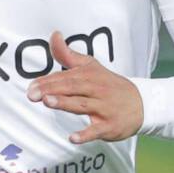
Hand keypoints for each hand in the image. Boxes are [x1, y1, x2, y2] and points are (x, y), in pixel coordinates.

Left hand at [26, 30, 143, 143]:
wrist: (142, 103)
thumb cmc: (109, 85)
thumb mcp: (91, 67)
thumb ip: (68, 55)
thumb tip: (54, 35)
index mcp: (89, 76)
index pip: (65, 77)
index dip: (47, 81)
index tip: (31, 86)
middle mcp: (96, 90)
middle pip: (72, 88)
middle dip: (52, 90)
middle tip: (32, 94)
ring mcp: (104, 108)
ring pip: (83, 105)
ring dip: (65, 103)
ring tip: (48, 102)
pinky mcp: (110, 125)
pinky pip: (97, 130)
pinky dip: (85, 134)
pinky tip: (72, 138)